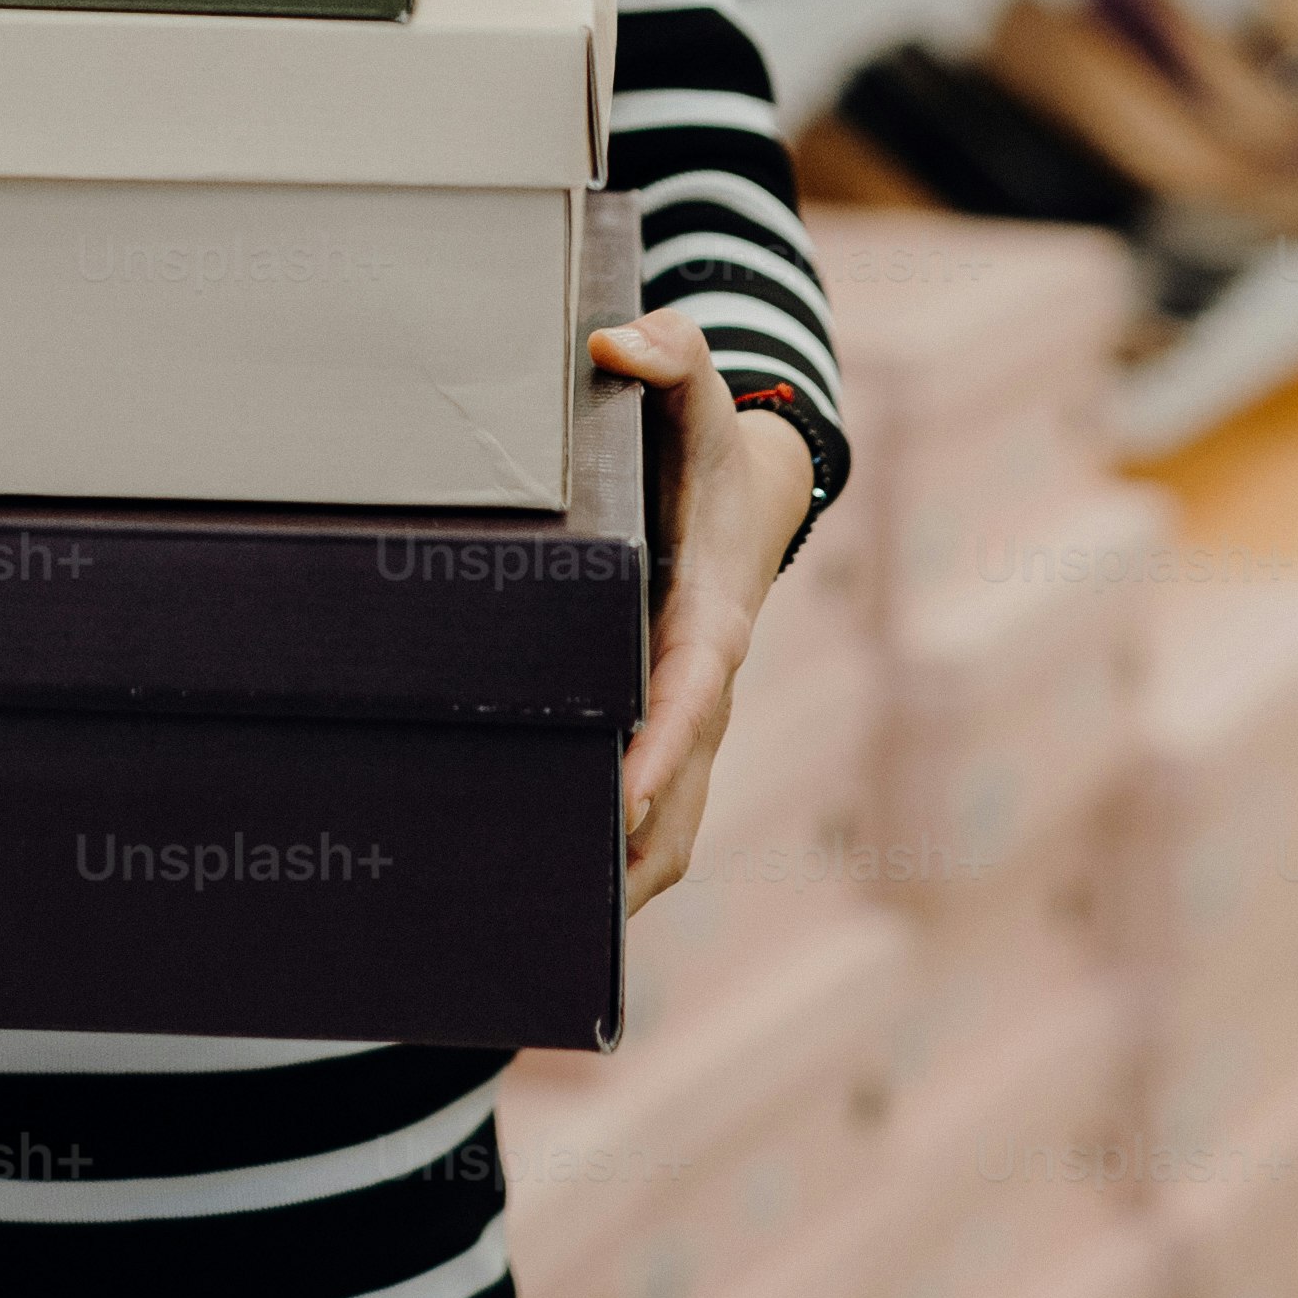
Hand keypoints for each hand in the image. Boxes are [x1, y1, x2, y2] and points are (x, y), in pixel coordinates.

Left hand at [591, 311, 822, 917]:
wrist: (750, 485)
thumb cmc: (706, 440)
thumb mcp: (694, 386)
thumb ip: (666, 353)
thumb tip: (615, 345)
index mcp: (711, 618)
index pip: (689, 697)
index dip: (658, 757)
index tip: (619, 812)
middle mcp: (706, 683)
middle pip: (682, 791)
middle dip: (634, 860)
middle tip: (568, 925)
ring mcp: (691, 717)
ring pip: (671, 824)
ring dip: (624, 886)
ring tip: (547, 952)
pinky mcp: (668, 728)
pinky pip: (652, 812)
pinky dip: (620, 867)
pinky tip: (559, 911)